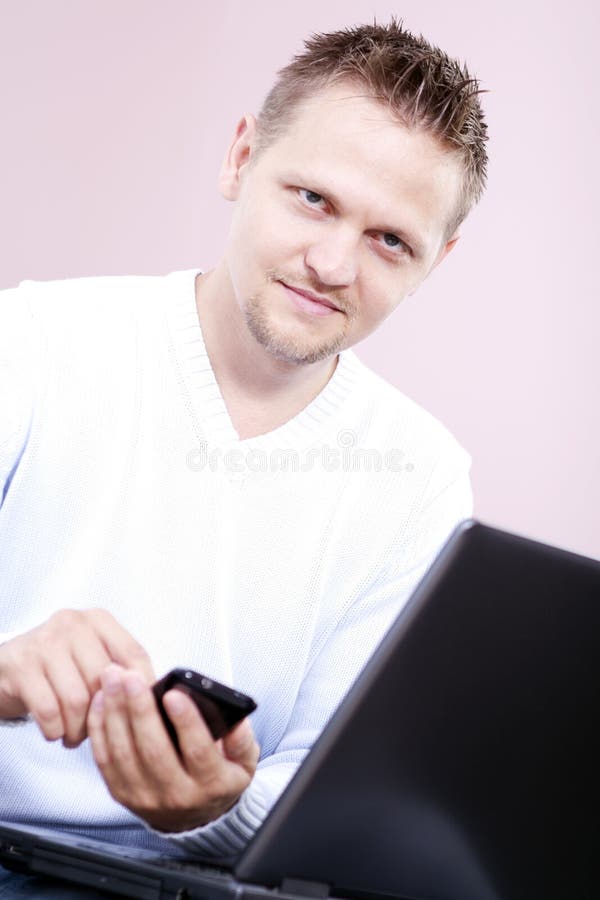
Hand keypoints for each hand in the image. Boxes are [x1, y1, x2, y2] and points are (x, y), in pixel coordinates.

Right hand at [0, 610, 153, 746]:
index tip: (143, 711)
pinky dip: (55, 730)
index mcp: (98, 620)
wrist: (5, 667)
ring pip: (78, 700)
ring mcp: (45, 643)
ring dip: (78, 729)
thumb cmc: (57, 666)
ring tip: (74, 735)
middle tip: (96, 730)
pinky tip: (55, 730)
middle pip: (105, 682)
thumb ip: (119, 667)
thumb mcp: (91, 655)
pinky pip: (50, 711)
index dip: (141, 687)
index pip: (133, 653)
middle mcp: (73, 624)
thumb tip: (153, 695)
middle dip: (103, 715)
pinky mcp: (22, 667)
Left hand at [87, 665, 259, 831]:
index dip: (186, 721)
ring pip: (125, 752)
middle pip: (154, 750)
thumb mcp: (243, 763)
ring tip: (113, 680)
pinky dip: (100, 727)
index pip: (198, 750)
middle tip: (132, 677)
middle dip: (141, 709)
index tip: (174, 693)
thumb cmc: (217, 779)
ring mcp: (145, 796)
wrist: (193, 819)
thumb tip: (235, 720)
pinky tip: (101, 701)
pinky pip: (104, 759)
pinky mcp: (121, 793)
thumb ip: (242, 740)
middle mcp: (176, 795)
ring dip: (116, 712)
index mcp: (211, 783)